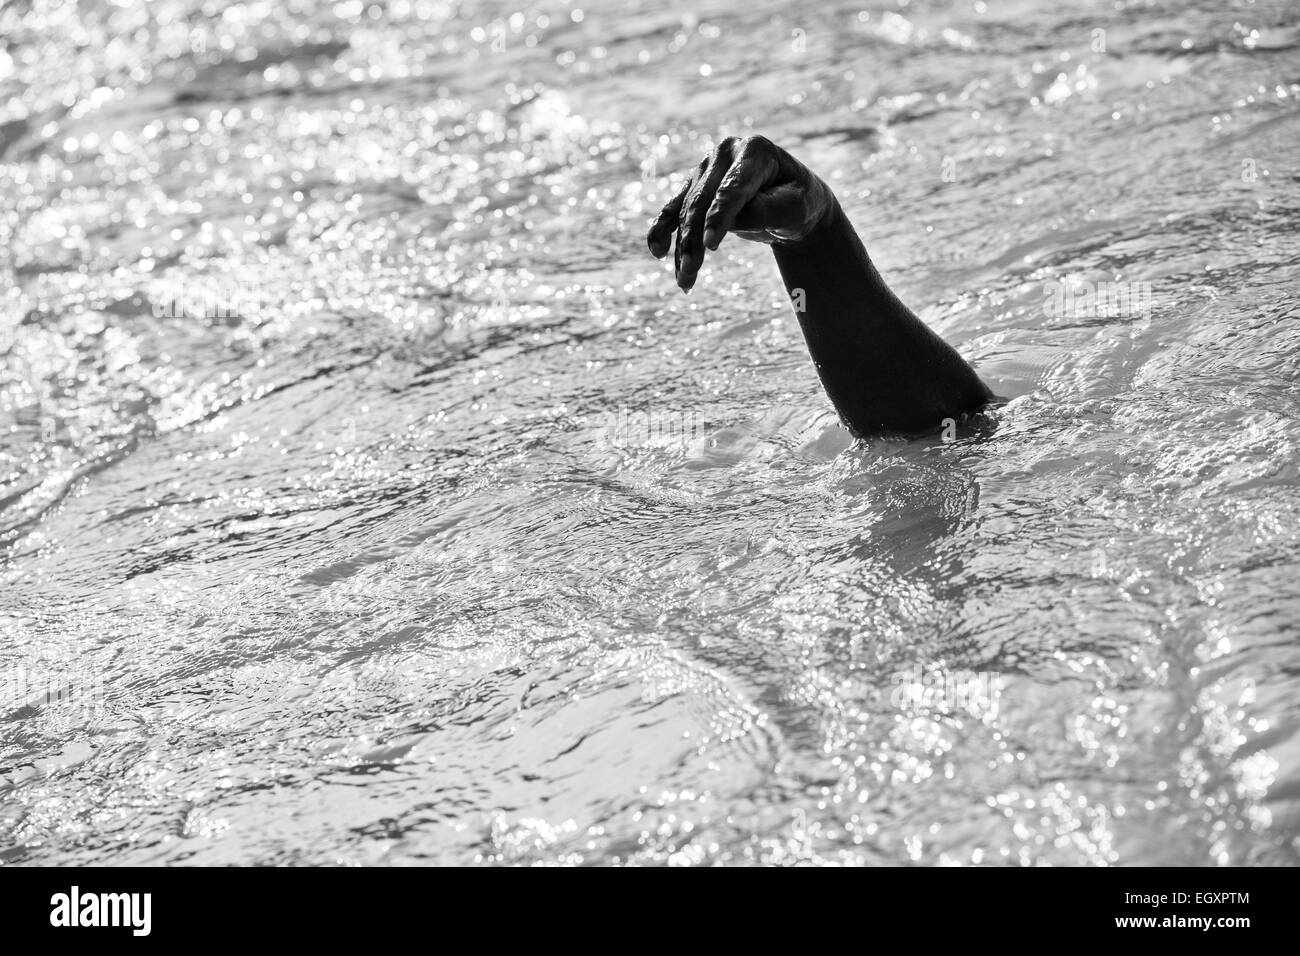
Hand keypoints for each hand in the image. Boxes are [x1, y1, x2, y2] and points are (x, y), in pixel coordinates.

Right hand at [646, 135, 835, 291]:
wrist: (791, 203)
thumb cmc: (798, 204)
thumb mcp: (795, 208)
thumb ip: (765, 210)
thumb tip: (731, 220)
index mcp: (755, 150)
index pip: (732, 188)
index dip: (719, 217)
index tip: (710, 245)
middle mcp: (726, 152)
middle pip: (702, 200)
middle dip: (693, 239)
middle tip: (691, 273)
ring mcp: (707, 167)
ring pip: (686, 211)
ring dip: (682, 248)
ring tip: (685, 280)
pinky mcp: (695, 185)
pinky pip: (674, 209)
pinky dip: (663, 232)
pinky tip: (657, 252)